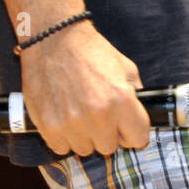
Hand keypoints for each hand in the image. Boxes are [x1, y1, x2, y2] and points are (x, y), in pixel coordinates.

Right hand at [20, 19, 150, 157]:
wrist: (53, 39)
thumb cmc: (89, 50)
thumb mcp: (124, 66)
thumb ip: (136, 93)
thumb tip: (139, 116)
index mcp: (121, 100)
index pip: (139, 139)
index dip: (132, 131)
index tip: (125, 125)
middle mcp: (98, 116)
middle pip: (110, 147)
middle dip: (107, 132)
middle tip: (97, 112)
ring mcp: (72, 124)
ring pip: (86, 149)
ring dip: (84, 135)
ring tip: (78, 111)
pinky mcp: (49, 127)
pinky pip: (62, 148)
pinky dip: (63, 136)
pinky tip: (63, 116)